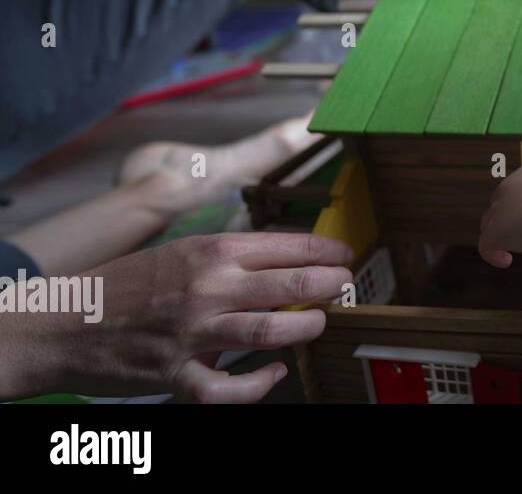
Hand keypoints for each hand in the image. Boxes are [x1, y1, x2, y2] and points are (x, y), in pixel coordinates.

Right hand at [2, 233, 352, 402]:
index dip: (326, 251)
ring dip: (307, 328)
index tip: (345, 256)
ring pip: (274, 331)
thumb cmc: (124, 287)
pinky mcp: (176, 373)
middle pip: (293, 284)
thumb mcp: (178, 254)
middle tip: (344, 288)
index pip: (287, 245)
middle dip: (331, 286)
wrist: (62, 323)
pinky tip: (274, 375)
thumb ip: (228, 260)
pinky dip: (259, 385)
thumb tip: (282, 262)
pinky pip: (229, 389)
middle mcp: (207, 287)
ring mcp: (193, 332)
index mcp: (210, 252)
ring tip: (318, 324)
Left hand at [479, 164, 521, 267]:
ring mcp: (499, 209)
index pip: (516, 194)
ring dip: (505, 238)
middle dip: (510, 223)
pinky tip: (506, 261)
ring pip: (491, 226)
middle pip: (498, 209)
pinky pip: (486, 246)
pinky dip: (494, 255)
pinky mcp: (496, 231)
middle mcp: (509, 187)